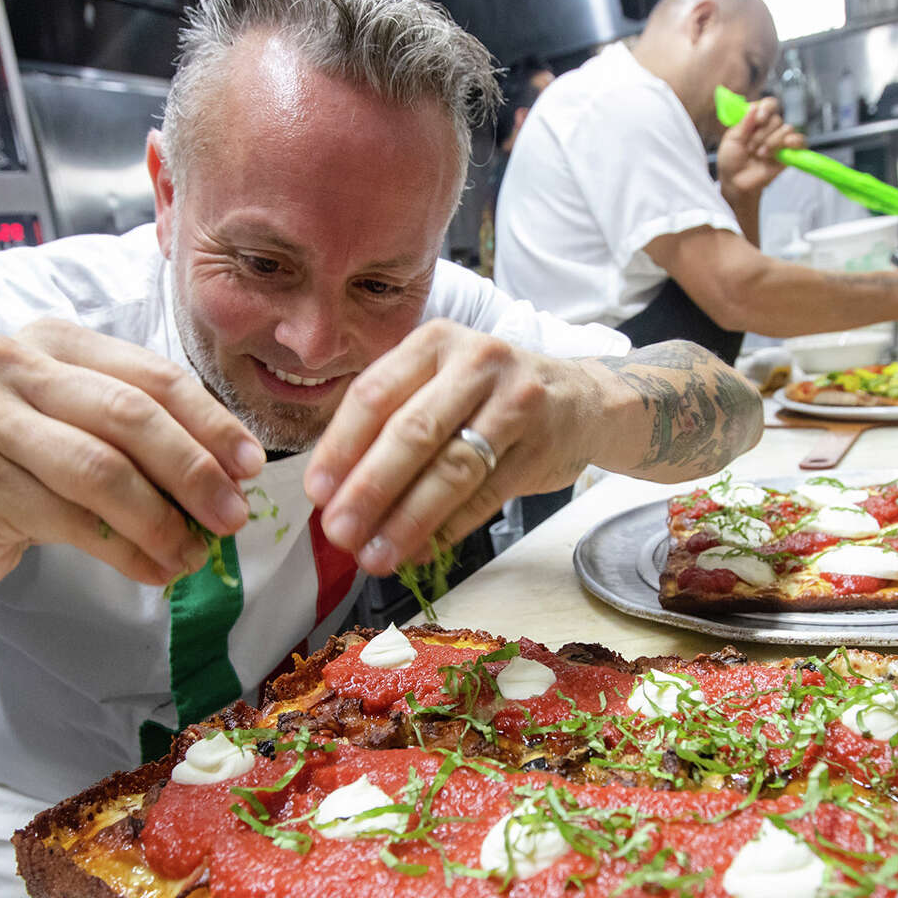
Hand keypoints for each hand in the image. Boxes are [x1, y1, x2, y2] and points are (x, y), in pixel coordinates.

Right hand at [0, 318, 264, 594]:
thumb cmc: (14, 473)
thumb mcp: (74, 432)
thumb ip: (138, 436)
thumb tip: (231, 475)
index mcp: (52, 340)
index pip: (151, 375)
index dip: (210, 422)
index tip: (250, 466)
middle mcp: (11, 364)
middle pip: (131, 416)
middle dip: (194, 471)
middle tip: (232, 517)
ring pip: (102, 471)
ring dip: (162, 520)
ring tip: (194, 554)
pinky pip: (73, 519)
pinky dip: (126, 550)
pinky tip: (154, 570)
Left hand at [303, 320, 598, 575]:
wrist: (581, 400)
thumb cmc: (488, 396)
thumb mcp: (439, 380)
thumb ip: (389, 420)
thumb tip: (334, 490)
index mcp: (434, 342)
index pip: (375, 394)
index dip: (341, 447)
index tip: (317, 493)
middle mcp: (476, 363)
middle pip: (413, 432)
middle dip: (370, 489)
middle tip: (339, 532)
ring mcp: (515, 404)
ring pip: (451, 469)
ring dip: (407, 520)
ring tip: (375, 556)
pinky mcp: (539, 448)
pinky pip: (484, 497)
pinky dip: (447, 531)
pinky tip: (419, 552)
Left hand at [716, 96, 802, 206]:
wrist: (735, 182)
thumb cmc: (731, 160)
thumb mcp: (732, 140)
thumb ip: (744, 123)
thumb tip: (754, 106)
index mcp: (756, 119)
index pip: (769, 104)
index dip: (766, 109)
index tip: (759, 119)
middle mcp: (769, 128)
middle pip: (776, 119)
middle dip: (762, 135)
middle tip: (750, 148)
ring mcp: (779, 140)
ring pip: (787, 129)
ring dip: (772, 142)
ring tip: (760, 155)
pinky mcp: (788, 153)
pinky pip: (800, 141)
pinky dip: (795, 142)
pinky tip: (785, 146)